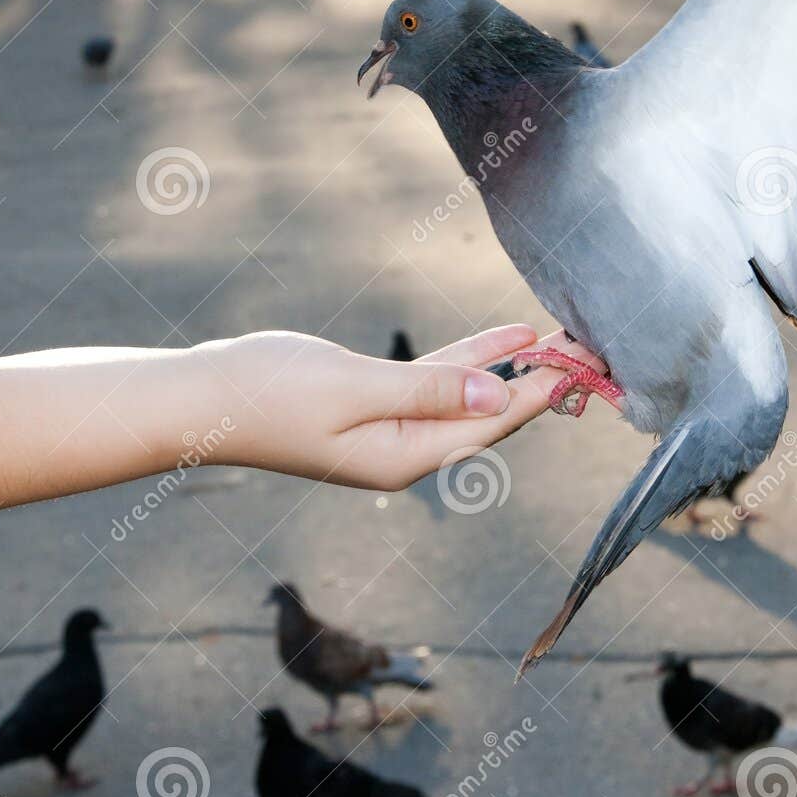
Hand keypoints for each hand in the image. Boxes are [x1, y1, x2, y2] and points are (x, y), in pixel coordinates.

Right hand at [198, 325, 603, 490]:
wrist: (204, 397)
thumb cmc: (269, 394)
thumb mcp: (353, 389)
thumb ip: (427, 393)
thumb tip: (493, 400)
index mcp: (405, 458)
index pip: (491, 426)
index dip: (540, 396)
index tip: (584, 368)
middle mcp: (407, 451)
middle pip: (492, 416)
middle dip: (542, 383)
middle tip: (593, 350)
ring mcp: (393, 428)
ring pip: (472, 395)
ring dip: (516, 368)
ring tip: (564, 339)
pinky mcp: (377, 402)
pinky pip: (442, 380)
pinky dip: (477, 360)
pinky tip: (511, 338)